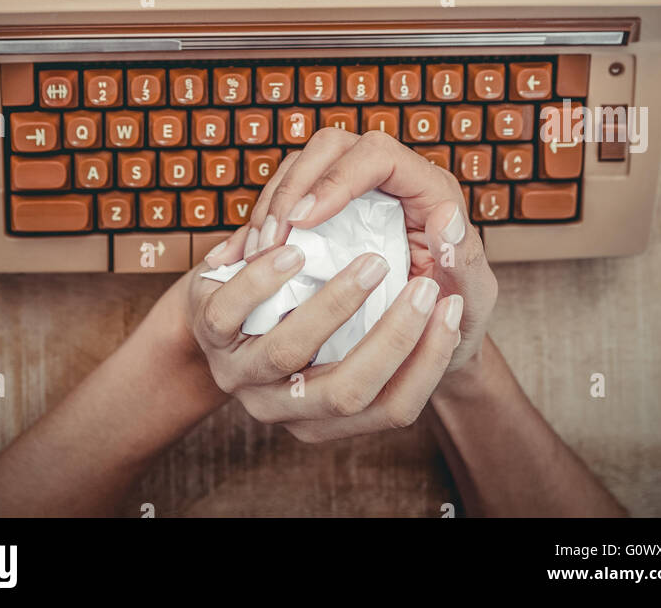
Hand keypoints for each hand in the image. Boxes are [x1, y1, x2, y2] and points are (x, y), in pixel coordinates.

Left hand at [179, 237, 463, 442]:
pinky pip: (232, 312)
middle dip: (395, 337)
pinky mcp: (208, 328)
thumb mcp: (356, 320)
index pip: (395, 409)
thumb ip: (408, 302)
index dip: (430, 361)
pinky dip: (265, 280)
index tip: (451, 306)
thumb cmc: (306, 309)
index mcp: (331, 415)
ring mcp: (241, 373)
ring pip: (289, 354)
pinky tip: (297, 252)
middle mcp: (285, 407)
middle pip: (348, 393)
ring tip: (373, 263)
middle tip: (426, 286)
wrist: (226, 299)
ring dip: (337, 306)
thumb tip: (450, 245)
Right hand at [205, 127, 497, 377]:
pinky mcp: (332, 208)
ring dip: (272, 204)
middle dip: (292, 188)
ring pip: (303, 165)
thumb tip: (446, 215)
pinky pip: (289, 195)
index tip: (303, 220)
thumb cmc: (458, 316)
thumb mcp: (470, 300)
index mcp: (428, 188)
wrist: (436, 339)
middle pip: (331, 147)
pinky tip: (243, 255)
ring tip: (256, 253)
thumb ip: (464, 261)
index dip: (336, 179)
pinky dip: (264, 220)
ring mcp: (358, 189)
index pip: (378, 155)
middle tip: (269, 242)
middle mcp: (392, 178)